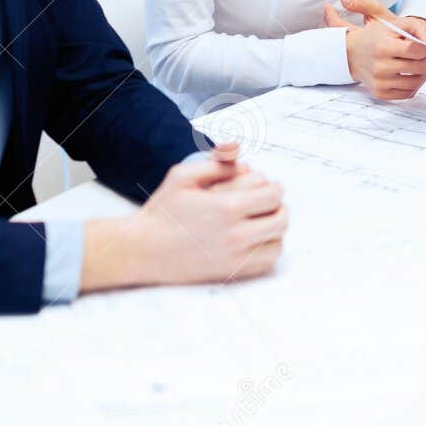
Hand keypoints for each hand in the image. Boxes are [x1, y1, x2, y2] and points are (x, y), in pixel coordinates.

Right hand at [81, 153, 287, 290]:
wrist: (144, 249)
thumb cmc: (162, 211)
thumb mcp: (183, 175)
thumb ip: (216, 162)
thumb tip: (240, 153)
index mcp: (227, 207)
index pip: (273, 195)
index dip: (274, 187)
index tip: (268, 186)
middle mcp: (236, 234)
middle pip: (281, 219)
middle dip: (278, 206)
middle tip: (267, 203)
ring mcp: (235, 257)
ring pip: (278, 242)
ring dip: (275, 228)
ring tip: (262, 220)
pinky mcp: (231, 273)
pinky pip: (266, 262)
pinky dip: (268, 249)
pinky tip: (256, 240)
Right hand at [323, 0, 425, 99]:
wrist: (353, 54)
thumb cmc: (376, 38)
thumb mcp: (394, 24)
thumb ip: (417, 27)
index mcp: (383, 46)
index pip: (416, 50)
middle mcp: (380, 66)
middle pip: (419, 67)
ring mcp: (379, 82)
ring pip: (416, 83)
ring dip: (424, 73)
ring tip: (420, 65)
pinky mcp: (380, 93)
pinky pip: (407, 94)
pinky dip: (414, 85)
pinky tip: (410, 76)